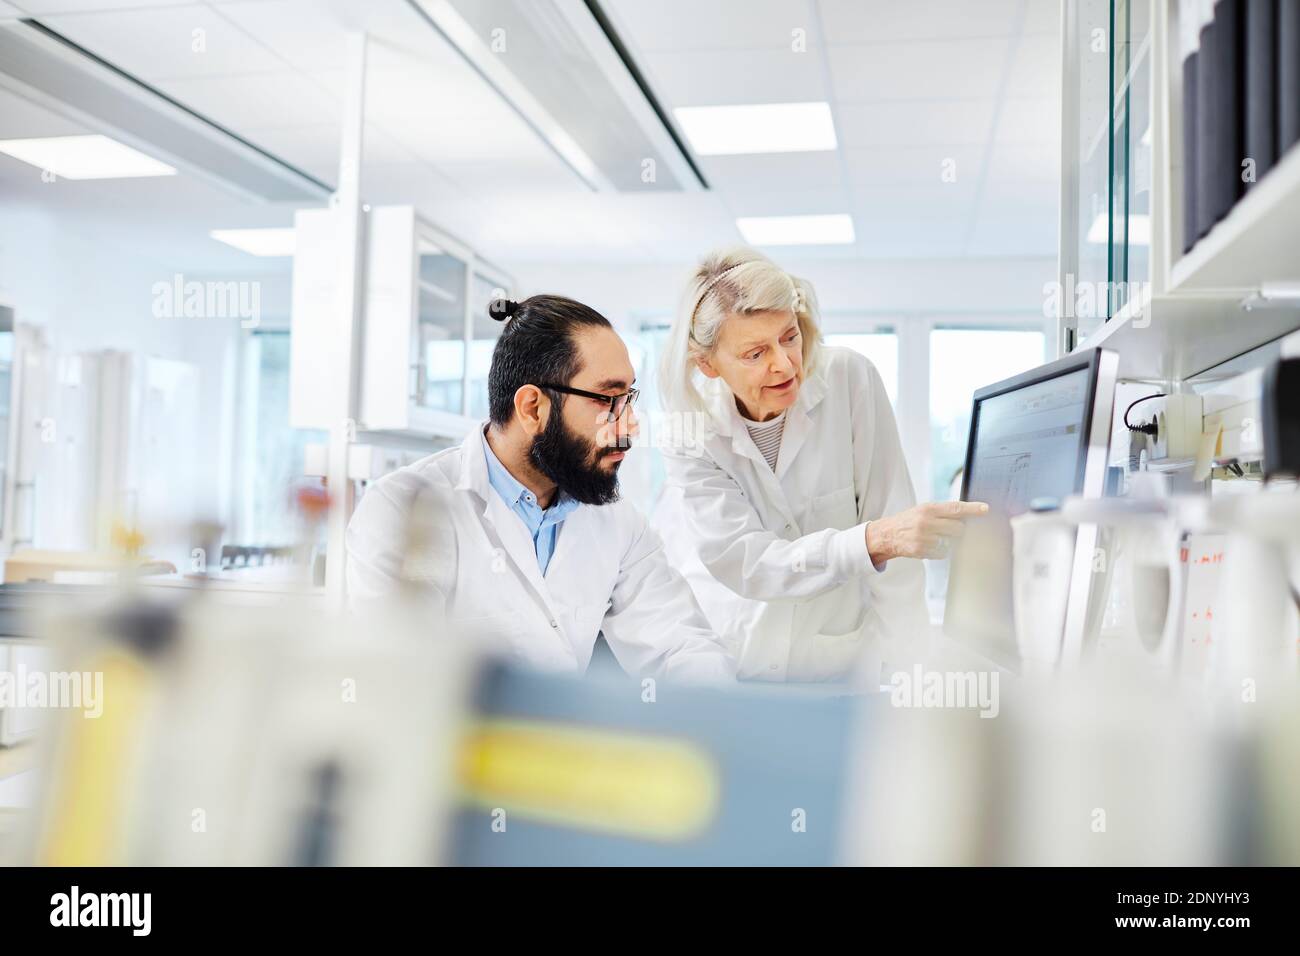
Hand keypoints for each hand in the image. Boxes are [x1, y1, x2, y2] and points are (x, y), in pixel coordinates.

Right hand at [866, 501, 988, 561]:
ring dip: (948, 542)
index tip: (986, 509)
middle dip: (958, 531)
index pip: (955, 508)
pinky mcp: (921, 550)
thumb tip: (968, 516)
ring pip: (951, 542)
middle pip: (958, 528)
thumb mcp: (923, 510)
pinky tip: (928, 546)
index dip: (972, 509)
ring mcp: (924, 537)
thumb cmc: (909, 521)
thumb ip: (943, 512)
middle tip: (949, 530)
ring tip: (934, 538)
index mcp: (928, 508)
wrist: (887, 535)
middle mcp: (926, 522)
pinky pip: (943, 553)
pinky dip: (940, 551)